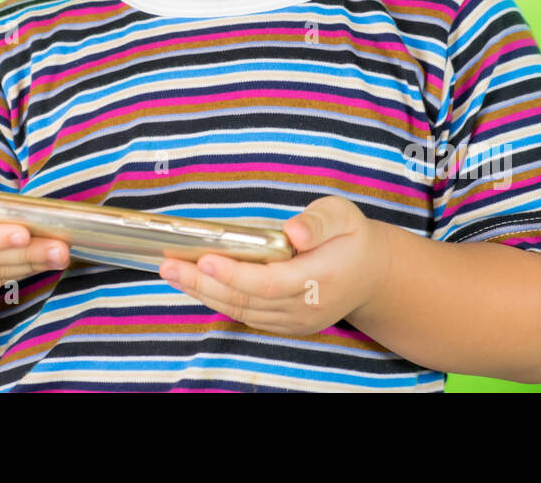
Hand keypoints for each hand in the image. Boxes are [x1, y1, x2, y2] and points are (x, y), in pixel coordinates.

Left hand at [157, 196, 387, 336]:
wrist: (371, 275)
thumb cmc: (351, 237)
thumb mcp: (343, 215)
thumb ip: (318, 222)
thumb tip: (292, 233)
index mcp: (319, 279)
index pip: (269, 283)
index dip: (234, 275)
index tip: (204, 258)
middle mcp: (303, 308)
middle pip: (246, 301)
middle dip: (203, 283)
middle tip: (169, 265)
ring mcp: (293, 321)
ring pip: (241, 311)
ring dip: (203, 293)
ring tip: (171, 272)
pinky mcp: (284, 324)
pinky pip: (245, 315)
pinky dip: (217, 299)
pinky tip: (194, 283)